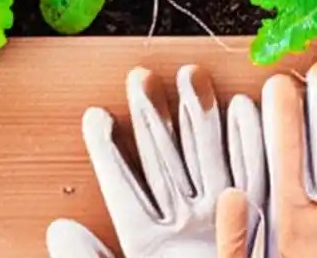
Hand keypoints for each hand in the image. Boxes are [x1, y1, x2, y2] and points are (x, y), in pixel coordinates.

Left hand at [47, 65, 267, 257]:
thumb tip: (59, 229)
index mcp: (146, 242)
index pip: (121, 187)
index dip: (107, 151)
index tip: (96, 116)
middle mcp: (182, 224)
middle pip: (164, 160)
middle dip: (152, 116)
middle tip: (140, 75)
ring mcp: (218, 220)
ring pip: (207, 158)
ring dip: (200, 116)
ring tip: (190, 75)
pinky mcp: (256, 225)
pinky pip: (257, 181)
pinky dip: (253, 146)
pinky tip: (247, 109)